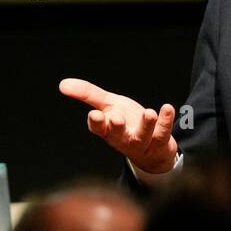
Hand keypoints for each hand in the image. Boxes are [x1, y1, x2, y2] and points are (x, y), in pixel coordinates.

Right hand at [58, 78, 177, 174]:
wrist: (151, 146)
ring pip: (143, 137)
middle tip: (117, 118)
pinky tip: (167, 108)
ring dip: (146, 126)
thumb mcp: (108, 105)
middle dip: (117, 128)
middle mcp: (123, 138)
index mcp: (108, 129)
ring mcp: (142, 142)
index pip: (99, 128)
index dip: (97, 123)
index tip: (94, 115)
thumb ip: (88, 94)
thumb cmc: (126, 123)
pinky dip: (166, 121)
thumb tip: (62, 84)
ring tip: (149, 113)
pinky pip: (163, 133)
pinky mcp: (160, 142)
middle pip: (118, 136)